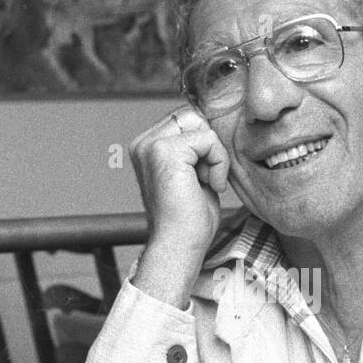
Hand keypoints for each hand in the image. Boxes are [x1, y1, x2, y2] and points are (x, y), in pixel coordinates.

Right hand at [129, 106, 229, 261]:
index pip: (187, 119)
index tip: (203, 177)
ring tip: (206, 182)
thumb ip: (197, 149)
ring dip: (214, 155)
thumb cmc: (190, 220)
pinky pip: (208, 138)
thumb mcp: (194, 174)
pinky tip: (209, 185)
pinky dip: (218, 162)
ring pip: (201, 124)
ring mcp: (151, 146)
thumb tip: (212, 126)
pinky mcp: (165, 152)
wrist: (180, 246)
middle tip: (205, 179)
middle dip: (209, 146)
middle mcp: (144, 143)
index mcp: (148, 147)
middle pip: (193, 116)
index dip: (205, 144)